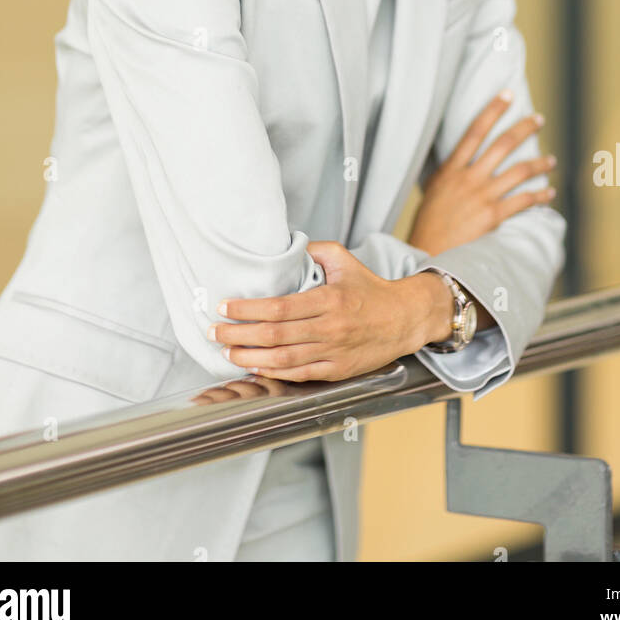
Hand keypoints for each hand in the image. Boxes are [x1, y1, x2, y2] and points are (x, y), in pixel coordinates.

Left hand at [209, 240, 448, 382]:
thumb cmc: (371, 289)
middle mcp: (330, 327)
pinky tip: (255, 367)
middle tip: (215, 331)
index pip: (280, 307)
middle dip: (239, 335)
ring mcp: (333, 352)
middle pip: (275, 335)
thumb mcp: (344, 260)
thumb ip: (314, 250)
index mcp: (330, 299)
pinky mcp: (336, 370)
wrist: (404, 319)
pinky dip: (274, 372)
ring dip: (250, 357)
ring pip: (283, 358)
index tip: (226, 307)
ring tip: (226, 352)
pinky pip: (299, 374)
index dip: (249, 309)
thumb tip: (286, 244)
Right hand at [408, 91, 556, 255]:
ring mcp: (481, 196)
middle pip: (502, 145)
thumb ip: (450, 173)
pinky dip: (540, 196)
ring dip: (540, 164)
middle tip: (538, 119)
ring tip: (552, 160)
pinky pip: (523, 200)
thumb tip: (462, 160)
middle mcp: (468, 178)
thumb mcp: (434, 190)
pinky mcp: (492, 216)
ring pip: (519, 171)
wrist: (428, 253)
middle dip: (524, 129)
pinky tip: (549, 193)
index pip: (474, 131)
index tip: (507, 95)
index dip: (492, 110)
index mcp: (451, 169)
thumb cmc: (430, 223)